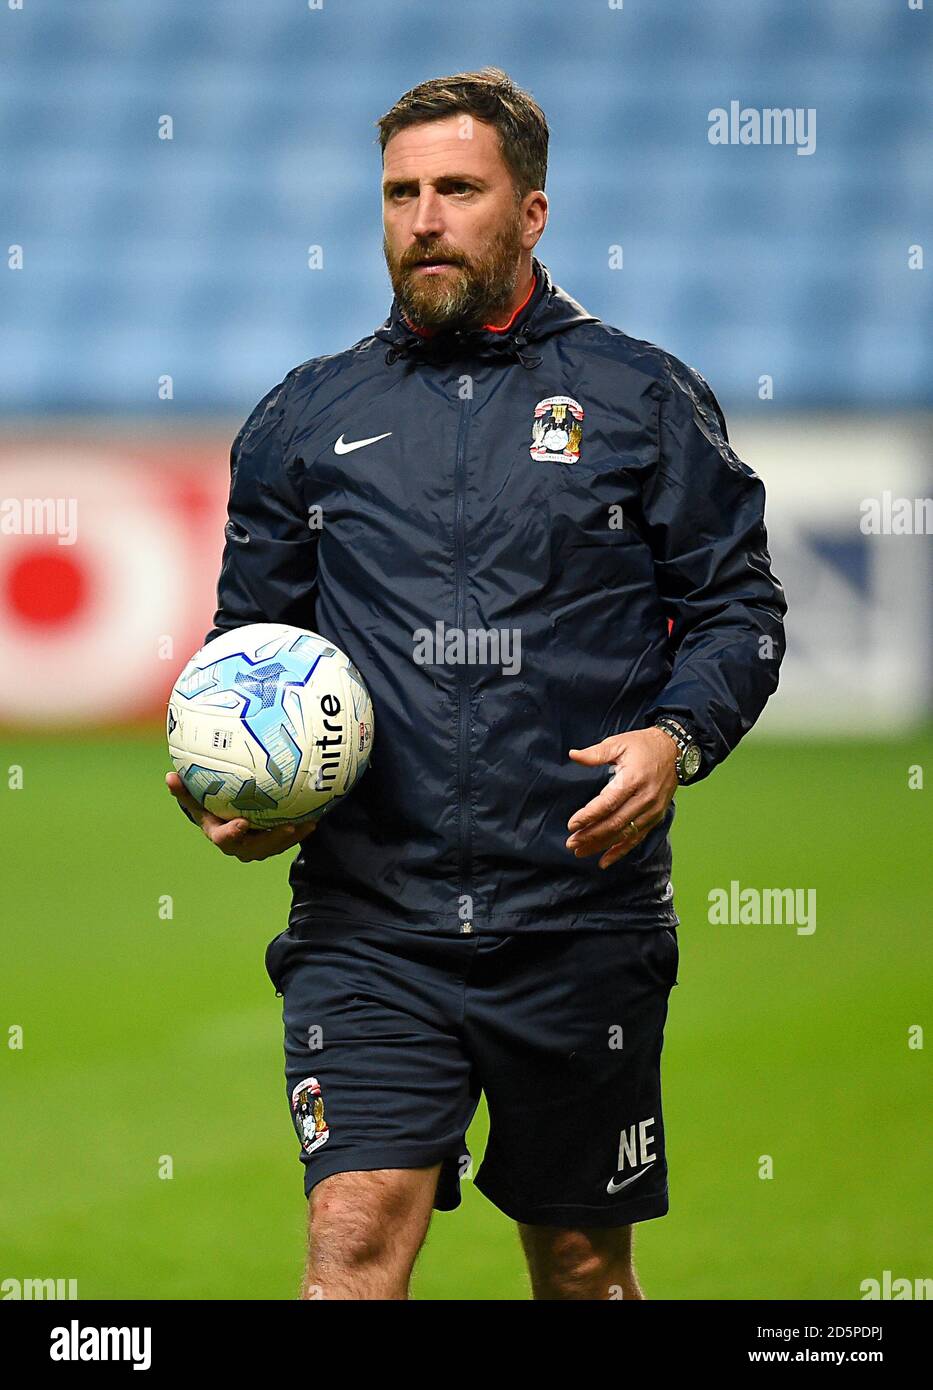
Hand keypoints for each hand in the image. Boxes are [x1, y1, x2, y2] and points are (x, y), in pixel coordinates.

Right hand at [165, 771, 318, 861]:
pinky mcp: (273, 842)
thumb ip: (184, 790)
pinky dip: (301, 829)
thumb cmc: (208, 805)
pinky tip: (315, 816)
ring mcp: (258, 846)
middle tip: (288, 827)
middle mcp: (240, 846)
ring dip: (293, 836)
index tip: (242, 822)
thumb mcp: (196, 799)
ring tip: (307, 824)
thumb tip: (168, 777)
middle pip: (257, 848)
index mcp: (220, 835)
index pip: (224, 839)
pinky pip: (288, 837)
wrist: (227, 819)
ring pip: (277, 845)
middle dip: (273, 840)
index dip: (233, 833)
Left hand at [565, 727, 677, 869]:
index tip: (572, 824)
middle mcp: (644, 798)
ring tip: (581, 851)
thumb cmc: (643, 746)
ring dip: (602, 845)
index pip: (608, 803)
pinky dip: (621, 851)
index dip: (589, 816)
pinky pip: (637, 838)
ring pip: (624, 834)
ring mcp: (652, 810)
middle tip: (571, 843)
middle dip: (591, 835)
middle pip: (615, 822)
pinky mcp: (656, 817)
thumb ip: (595, 753)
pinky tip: (604, 860)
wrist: (674, 750)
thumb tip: (573, 755)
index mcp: (633, 779)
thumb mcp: (618, 743)